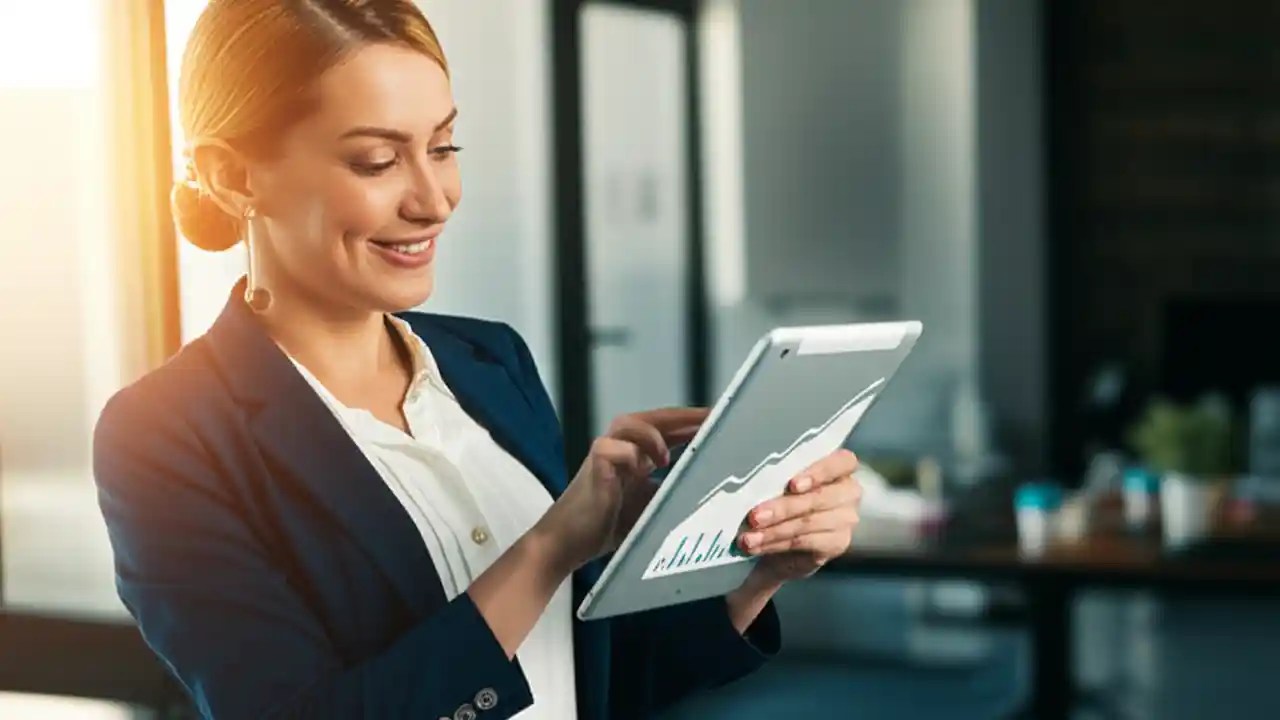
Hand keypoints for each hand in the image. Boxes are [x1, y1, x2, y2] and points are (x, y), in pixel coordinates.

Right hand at [535, 407, 707, 572]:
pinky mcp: (593, 465)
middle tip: (713, 418)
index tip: (723, 420)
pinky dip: (630, 456)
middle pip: (654, 417)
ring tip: (667, 457)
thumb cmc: (609, 527)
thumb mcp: (651, 506)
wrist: (569, 544)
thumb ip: (672, 490)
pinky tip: (642, 471)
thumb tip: (711, 488)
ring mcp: (605, 452)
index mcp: (637, 454)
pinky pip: (612, 449)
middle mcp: (621, 446)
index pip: (669, 429)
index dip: (693, 423)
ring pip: (629, 423)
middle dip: (684, 417)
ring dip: (653, 434)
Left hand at [737, 449, 862, 585]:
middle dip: (783, 507)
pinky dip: (776, 544)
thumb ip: (779, 477)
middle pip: (818, 497)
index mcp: (840, 466)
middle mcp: (849, 491)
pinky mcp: (837, 543)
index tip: (792, 485)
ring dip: (774, 531)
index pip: (842, 462)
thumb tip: (752, 480)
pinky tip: (758, 546)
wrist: (788, 542)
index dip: (818, 472)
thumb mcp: (782, 482)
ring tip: (748, 538)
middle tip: (754, 517)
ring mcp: (846, 518)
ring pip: (808, 522)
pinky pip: (804, 542)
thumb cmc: (783, 498)